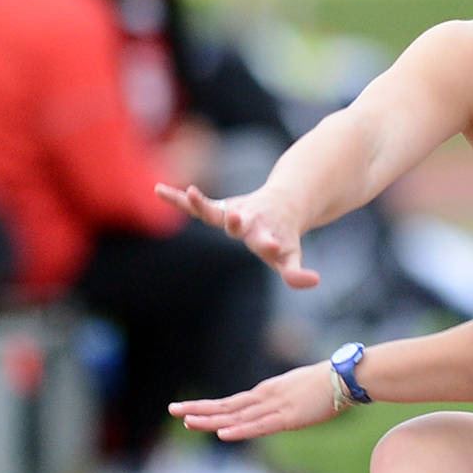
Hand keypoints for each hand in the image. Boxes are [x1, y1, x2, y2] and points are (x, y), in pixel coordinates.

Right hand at [156, 183, 320, 287]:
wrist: (281, 204)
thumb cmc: (282, 236)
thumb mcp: (290, 256)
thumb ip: (296, 272)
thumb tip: (314, 281)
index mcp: (266, 234)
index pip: (267, 241)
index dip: (270, 245)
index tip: (274, 247)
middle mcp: (247, 221)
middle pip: (239, 222)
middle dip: (236, 221)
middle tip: (235, 216)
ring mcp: (229, 213)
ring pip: (213, 210)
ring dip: (202, 203)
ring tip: (191, 193)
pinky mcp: (216, 208)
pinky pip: (194, 206)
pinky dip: (177, 200)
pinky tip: (158, 190)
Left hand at [170, 361, 342, 439]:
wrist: (346, 376)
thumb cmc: (327, 383)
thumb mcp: (297, 391)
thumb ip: (282, 400)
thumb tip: (275, 408)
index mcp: (266, 392)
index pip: (230, 402)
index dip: (207, 407)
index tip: (184, 410)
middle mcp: (265, 398)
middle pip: (226, 406)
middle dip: (198, 409)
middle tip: (172, 410)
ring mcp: (275, 407)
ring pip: (237, 416)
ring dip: (211, 420)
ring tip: (188, 423)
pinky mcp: (288, 418)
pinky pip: (259, 427)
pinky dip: (240, 431)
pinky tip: (223, 434)